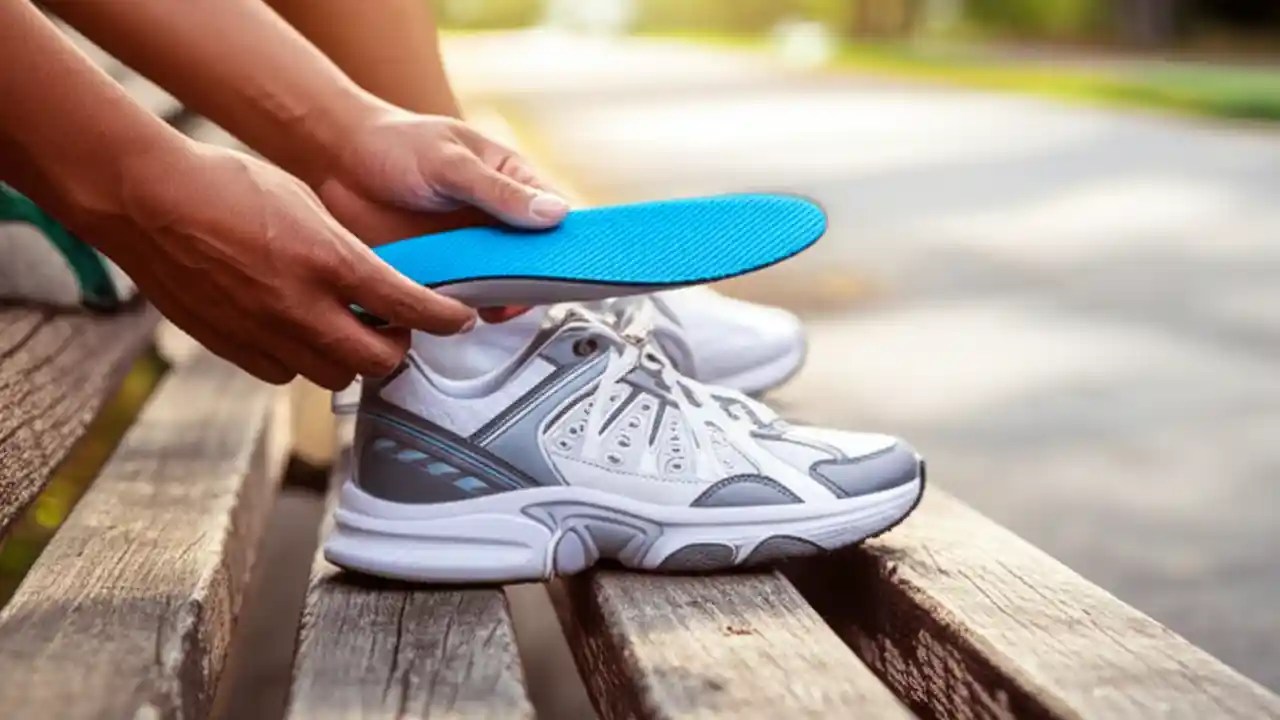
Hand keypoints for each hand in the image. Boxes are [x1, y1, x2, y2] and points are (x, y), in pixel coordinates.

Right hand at [77, 141, 476, 389]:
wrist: (147, 198)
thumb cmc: (227, 185)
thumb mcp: (307, 203)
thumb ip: (345, 250)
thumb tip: (374, 282)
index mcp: (329, 261)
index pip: (409, 307)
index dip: (444, 319)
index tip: (459, 319)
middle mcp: (302, 306)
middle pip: (378, 361)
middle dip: (397, 348)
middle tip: (395, 329)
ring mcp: (265, 333)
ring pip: (334, 377)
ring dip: (349, 359)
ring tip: (343, 330)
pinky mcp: (233, 348)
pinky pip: (285, 374)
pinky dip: (300, 360)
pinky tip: (295, 332)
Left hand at [316, 111, 565, 323]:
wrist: (335, 159)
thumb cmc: (396, 144)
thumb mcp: (452, 162)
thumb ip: (499, 191)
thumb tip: (555, 213)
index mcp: (513, 184)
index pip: (556, 220)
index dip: (568, 246)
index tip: (573, 268)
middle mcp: (496, 222)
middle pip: (533, 263)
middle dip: (533, 283)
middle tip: (523, 295)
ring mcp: (469, 250)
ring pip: (499, 287)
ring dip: (498, 300)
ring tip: (489, 307)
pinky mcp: (439, 273)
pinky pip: (459, 300)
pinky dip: (460, 310)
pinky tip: (454, 310)